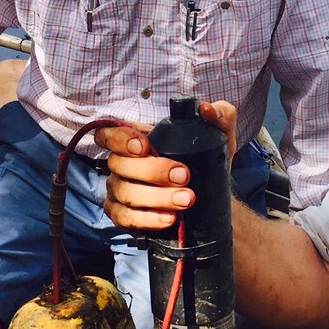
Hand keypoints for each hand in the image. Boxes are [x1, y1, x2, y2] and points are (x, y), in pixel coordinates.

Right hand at [96, 101, 238, 230]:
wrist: (209, 198)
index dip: (119, 139)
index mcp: (134, 140)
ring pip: (126, 193)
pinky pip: (127, 218)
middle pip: (119, 165)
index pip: (109, 133)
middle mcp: (121, 165)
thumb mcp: (218, 136)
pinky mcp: (124, 215)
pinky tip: (170, 217)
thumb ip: (220, 115)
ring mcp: (120, 190)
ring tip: (187, 199)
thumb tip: (207, 109)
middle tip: (184, 176)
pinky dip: (148, 219)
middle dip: (153, 171)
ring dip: (157, 197)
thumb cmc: (206, 161)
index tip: (144, 147)